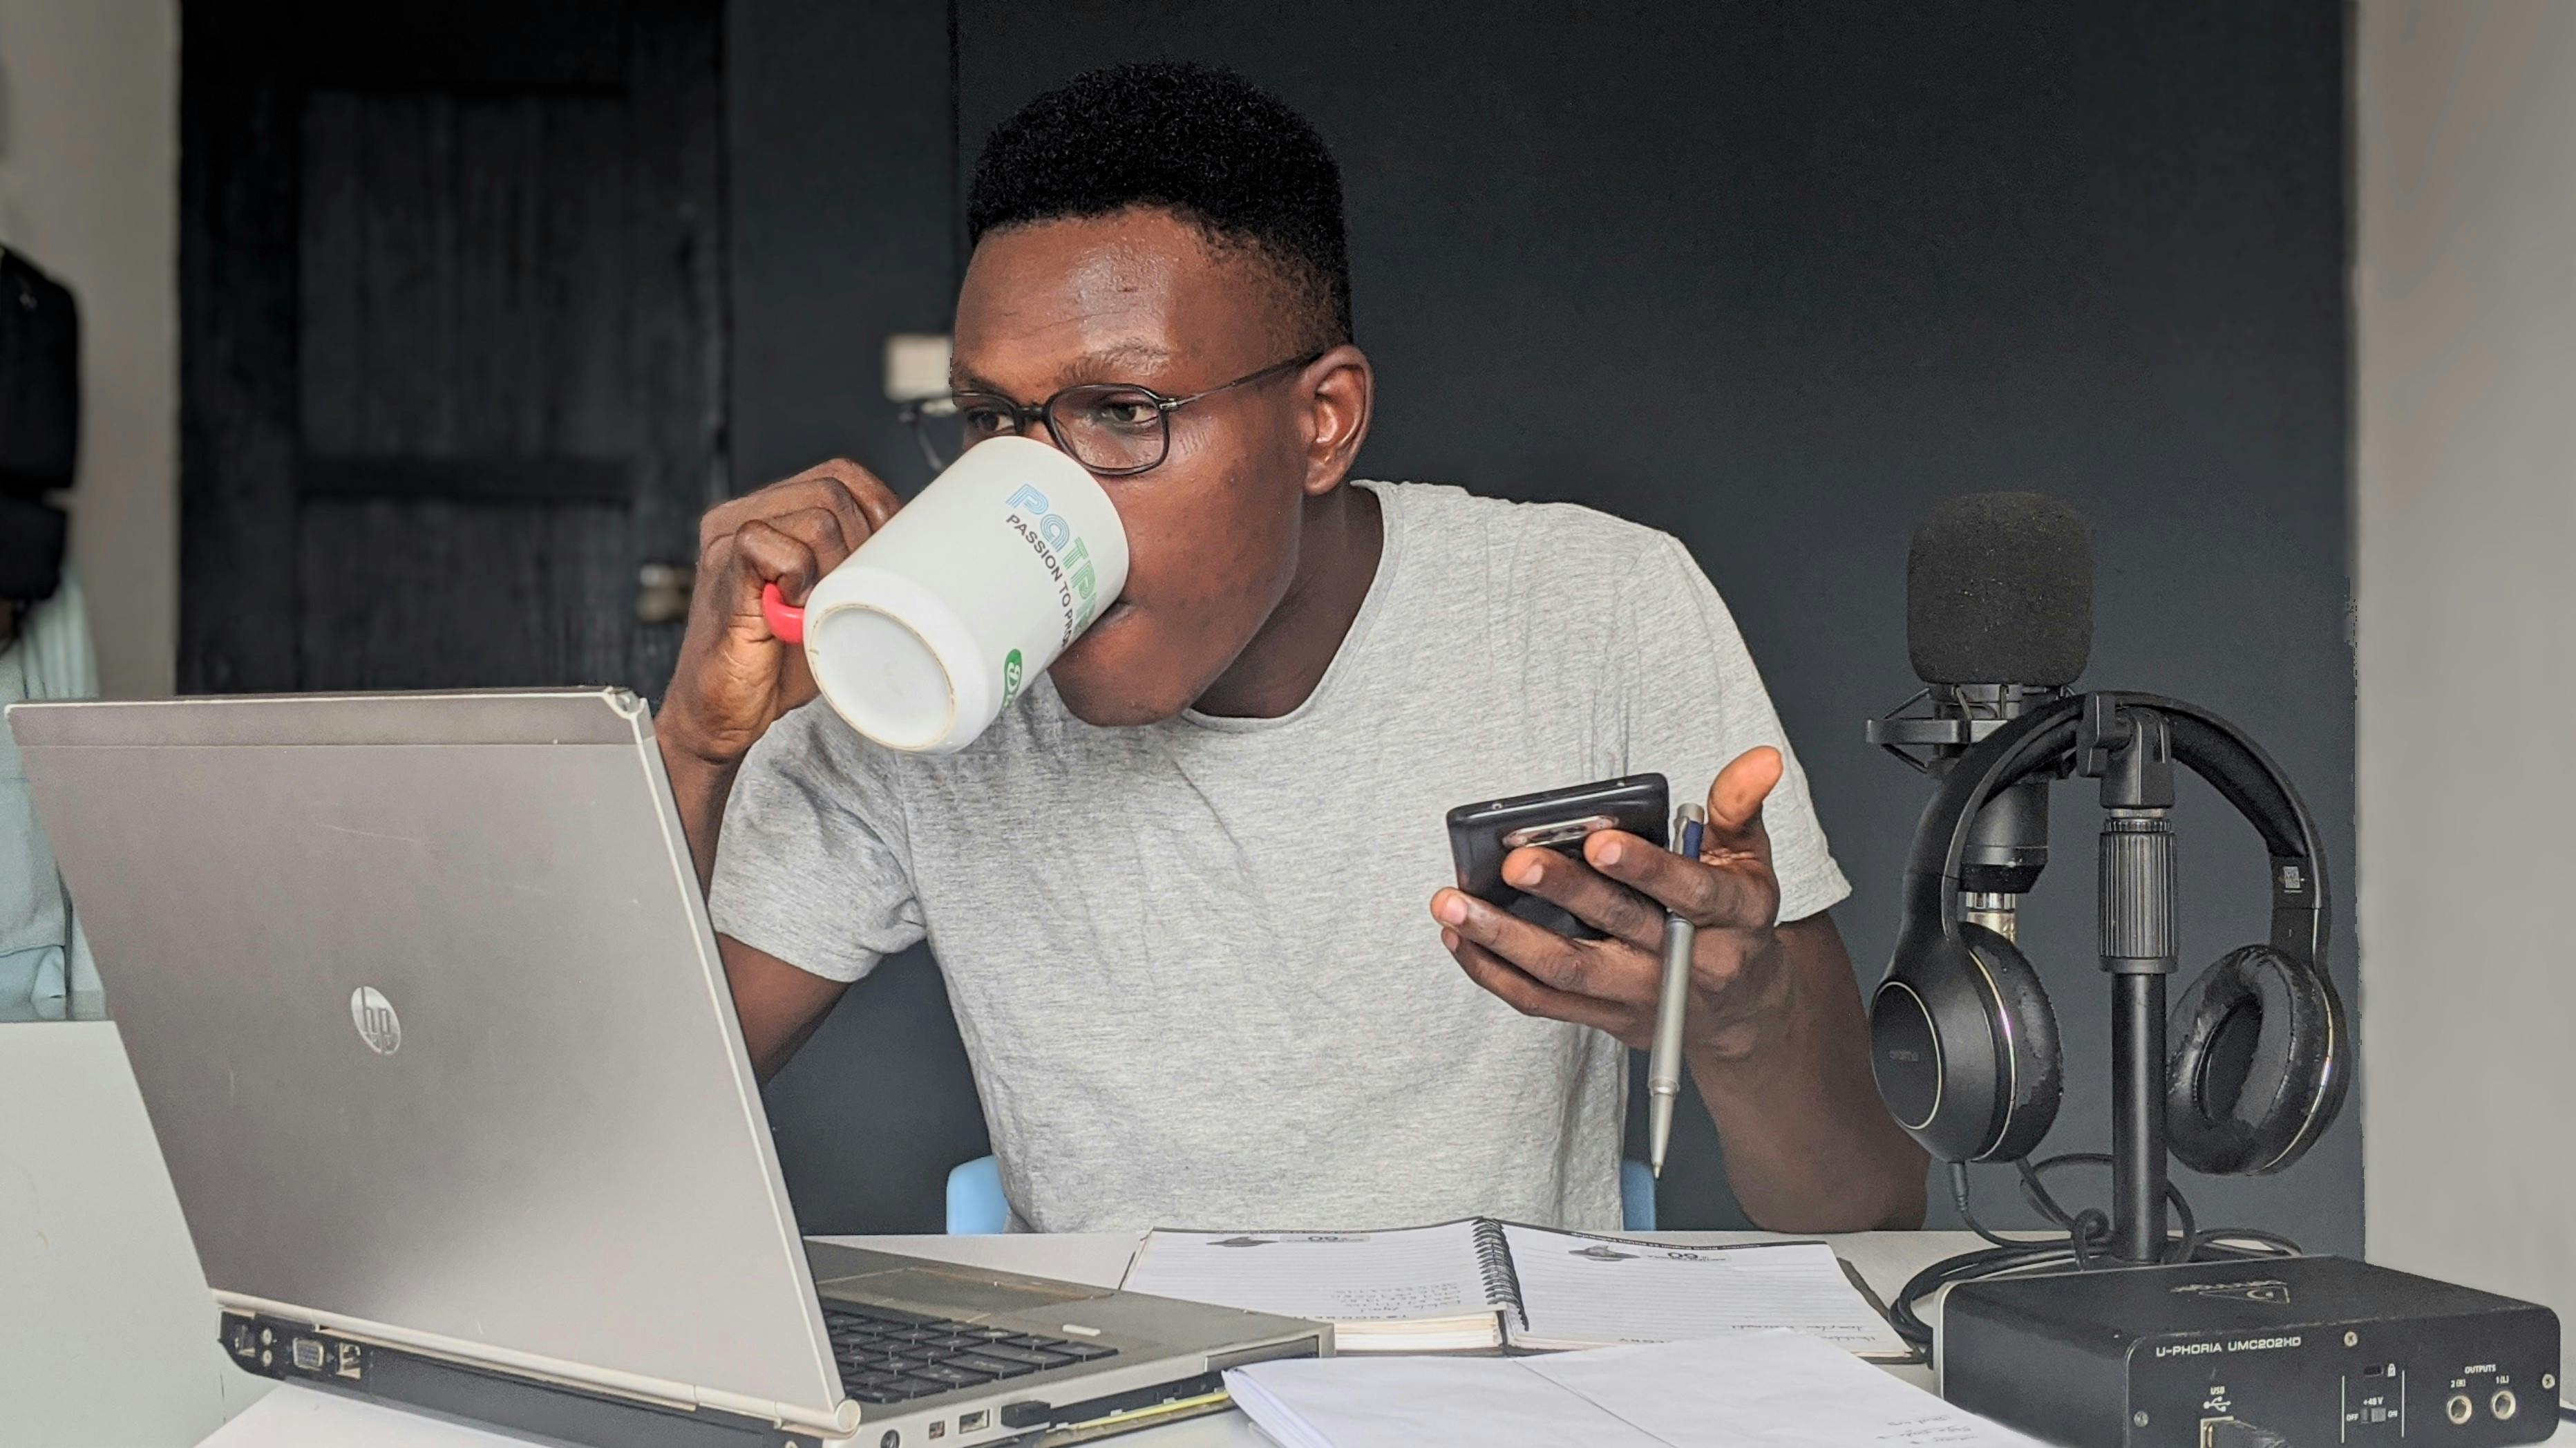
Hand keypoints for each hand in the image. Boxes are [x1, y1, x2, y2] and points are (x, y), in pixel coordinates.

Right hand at [657, 460, 900, 767]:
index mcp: (770, 513)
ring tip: (817, 606)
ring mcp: (728, 540)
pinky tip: (793, 610)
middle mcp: (743, 516)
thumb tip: (913, 547)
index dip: (878, 508)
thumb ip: (855, 565)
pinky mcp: (722, 569)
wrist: (726, 715)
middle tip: (849, 592)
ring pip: (815, 517)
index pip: (842, 474)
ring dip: (835, 566)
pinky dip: (798, 576)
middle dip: (862, 543)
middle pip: (834, 490)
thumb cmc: (776, 664)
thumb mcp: (831, 603)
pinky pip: (772, 545)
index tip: (887, 555)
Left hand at [1431, 747, 1792, 1058]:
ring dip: (1503, 939)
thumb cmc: (1734, 920)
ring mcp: (1641, 997)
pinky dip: (1493, 973)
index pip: (1690, 892)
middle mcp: (1684, 964)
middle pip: (1618, 930)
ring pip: (1565, 972)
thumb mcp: (1752, 860)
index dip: (1647, 869)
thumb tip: (1759, 759)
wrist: (1742, 1012)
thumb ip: (1740, 806)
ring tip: (1453, 904)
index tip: (1600, 839)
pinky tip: (1459, 938)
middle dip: (1564, 893)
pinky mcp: (1605, 1019)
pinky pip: (1540, 1002)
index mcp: (1731, 917)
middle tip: (1514, 863)